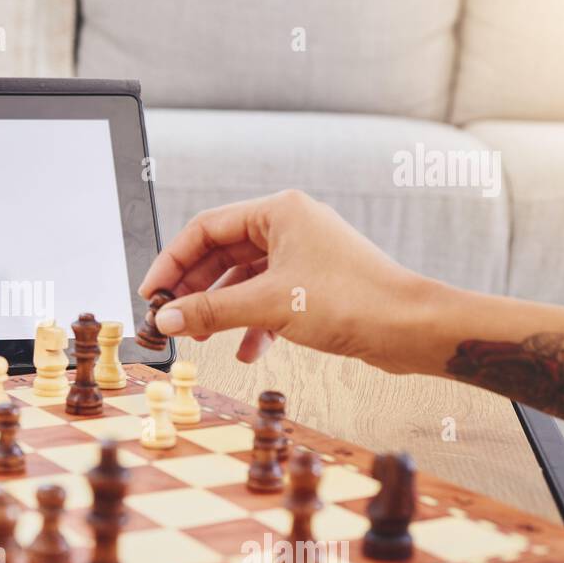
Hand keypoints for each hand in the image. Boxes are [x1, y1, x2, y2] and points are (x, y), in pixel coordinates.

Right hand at [138, 190, 436, 372]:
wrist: (411, 327)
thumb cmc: (352, 301)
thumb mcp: (268, 305)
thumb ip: (210, 310)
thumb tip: (167, 318)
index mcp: (279, 212)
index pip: (205, 228)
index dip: (172, 262)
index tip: (151, 293)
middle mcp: (290, 226)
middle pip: (221, 253)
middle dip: (195, 289)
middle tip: (171, 317)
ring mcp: (304, 255)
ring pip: (243, 279)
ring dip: (221, 309)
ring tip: (202, 338)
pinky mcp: (315, 284)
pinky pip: (267, 298)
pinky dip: (252, 323)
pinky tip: (248, 351)